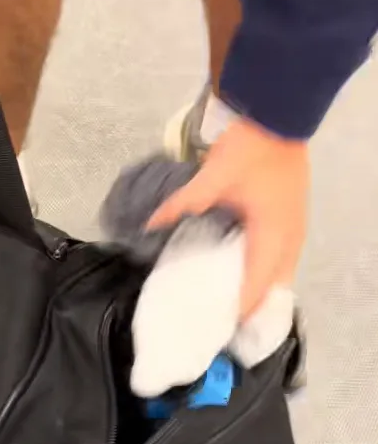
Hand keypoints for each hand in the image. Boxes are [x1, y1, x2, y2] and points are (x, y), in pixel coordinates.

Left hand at [149, 116, 308, 319]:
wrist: (280, 114)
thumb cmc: (251, 148)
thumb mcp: (211, 178)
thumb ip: (180, 205)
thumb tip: (149, 225)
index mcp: (272, 237)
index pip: (254, 290)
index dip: (235, 313)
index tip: (214, 329)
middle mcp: (289, 241)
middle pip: (272, 290)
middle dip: (247, 309)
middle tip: (219, 323)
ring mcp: (295, 231)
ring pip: (279, 276)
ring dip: (257, 292)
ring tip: (228, 306)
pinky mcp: (291, 221)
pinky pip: (280, 260)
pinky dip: (263, 273)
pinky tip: (240, 274)